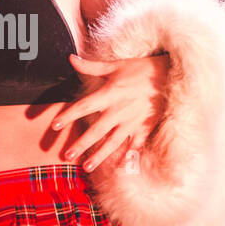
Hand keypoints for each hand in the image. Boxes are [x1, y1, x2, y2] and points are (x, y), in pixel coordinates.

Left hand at [49, 52, 169, 171]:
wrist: (170, 75)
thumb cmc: (141, 69)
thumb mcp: (116, 66)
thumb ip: (91, 67)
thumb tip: (70, 59)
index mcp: (109, 94)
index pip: (83, 106)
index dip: (68, 116)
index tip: (54, 126)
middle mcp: (118, 110)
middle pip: (96, 130)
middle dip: (81, 144)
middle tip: (66, 155)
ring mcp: (132, 121)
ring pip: (113, 142)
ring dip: (99, 155)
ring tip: (87, 166)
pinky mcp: (145, 127)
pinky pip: (135, 145)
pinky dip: (128, 156)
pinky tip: (120, 166)